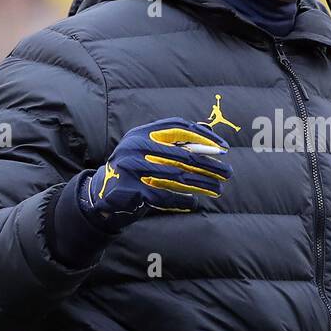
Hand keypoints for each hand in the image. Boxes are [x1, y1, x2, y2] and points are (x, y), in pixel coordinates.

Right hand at [79, 117, 232, 232]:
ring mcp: (132, 167)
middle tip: (228, 173)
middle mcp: (136, 146)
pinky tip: (195, 202)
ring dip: (201, 184)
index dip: (204, 137)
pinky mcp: (131, 188)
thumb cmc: (135, 168)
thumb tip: (208, 129)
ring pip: (177, 176)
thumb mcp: (149, 148)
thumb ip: (174, 140)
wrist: (102, 191)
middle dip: (209, 165)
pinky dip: (182, 200)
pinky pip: (164, 195)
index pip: (179, 128)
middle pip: (182, 155)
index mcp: (142, 132)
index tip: (223, 148)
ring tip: (218, 189)